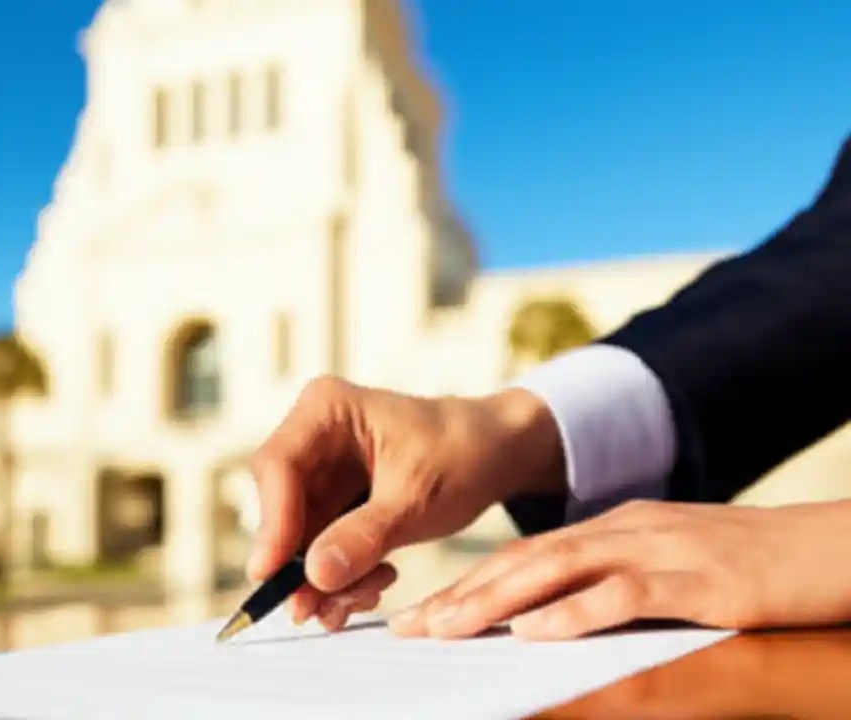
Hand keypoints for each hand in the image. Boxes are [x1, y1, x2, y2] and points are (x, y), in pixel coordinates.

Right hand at [248, 376, 565, 631]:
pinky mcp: (332, 503)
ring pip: (298, 538)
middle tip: (317, 609)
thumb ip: (364, 535)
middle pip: (281, 508)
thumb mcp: (417, 498)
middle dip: (300, 563)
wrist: (495, 455)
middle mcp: (312, 438)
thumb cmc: (462, 453)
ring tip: (364, 597)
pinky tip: (371, 587)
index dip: (270, 522)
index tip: (271, 573)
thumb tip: (315, 575)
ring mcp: (320, 473)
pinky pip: (319, 548)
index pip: (277, 466)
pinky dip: (340, 576)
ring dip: (323, 578)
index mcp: (326, 410)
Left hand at [391, 499, 850, 639]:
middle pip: (528, 560)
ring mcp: (664, 550)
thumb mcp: (675, 570)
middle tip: (412, 627)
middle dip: (463, 595)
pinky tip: (535, 632)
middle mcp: (629, 530)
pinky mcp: (702, 580)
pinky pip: (626, 594)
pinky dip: (575, 612)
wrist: (838, 548)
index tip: (423, 614)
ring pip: (561, 569)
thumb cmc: (757, 567)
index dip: (470, 585)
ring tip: (448, 628)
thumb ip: (617, 586)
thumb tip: (552, 622)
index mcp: (618, 528)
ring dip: (497, 602)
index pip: (528, 555)